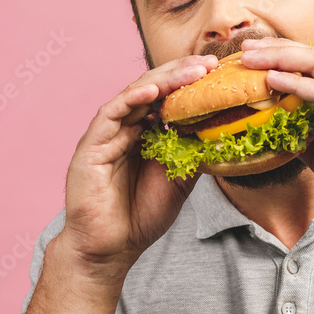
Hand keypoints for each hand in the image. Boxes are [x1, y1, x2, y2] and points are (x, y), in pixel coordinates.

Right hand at [55, 54, 218, 279]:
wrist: (112, 248)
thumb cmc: (141, 216)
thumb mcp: (180, 180)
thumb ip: (193, 153)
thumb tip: (222, 131)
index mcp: (144, 134)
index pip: (168, 98)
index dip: (190, 83)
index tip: (219, 74)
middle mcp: (125, 128)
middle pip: (154, 89)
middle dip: (182, 73)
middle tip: (210, 64)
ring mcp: (107, 134)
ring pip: (135, 95)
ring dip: (164, 81)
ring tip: (192, 72)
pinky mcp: (91, 145)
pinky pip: (112, 114)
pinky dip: (133, 99)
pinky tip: (154, 92)